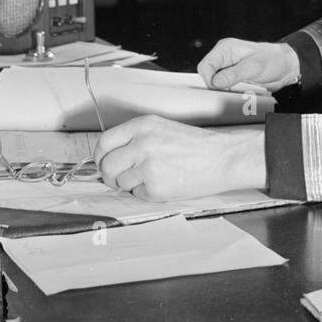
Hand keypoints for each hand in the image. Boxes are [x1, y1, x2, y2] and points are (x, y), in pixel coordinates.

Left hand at [94, 115, 265, 201]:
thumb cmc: (195, 145)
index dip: (100, 156)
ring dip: (131, 185)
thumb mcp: (161, 128)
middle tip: (121, 178)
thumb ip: (134, 138)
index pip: (104, 142)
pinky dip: (146, 194)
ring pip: (120, 183)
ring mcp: (147, 166)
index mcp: (142, 126)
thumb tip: (110, 156)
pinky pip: (137, 195)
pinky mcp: (155, 188)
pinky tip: (164, 184)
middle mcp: (141, 144)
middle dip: (110, 176)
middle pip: (106, 166)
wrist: (221, 158)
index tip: (103, 163)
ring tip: (153, 177)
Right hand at [197, 38, 300, 92]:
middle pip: (208, 75)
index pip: (205, 66)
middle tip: (232, 89)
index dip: (210, 79)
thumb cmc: (273, 60)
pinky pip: (225, 88)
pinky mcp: (233, 77)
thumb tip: (215, 81)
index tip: (221, 87)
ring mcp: (228, 68)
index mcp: (225, 49)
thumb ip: (233, 74)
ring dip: (225, 90)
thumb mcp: (253, 67)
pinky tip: (241, 90)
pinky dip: (231, 92)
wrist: (286, 67)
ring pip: (215, 83)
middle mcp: (224, 57)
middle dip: (218, 86)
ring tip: (240, 88)